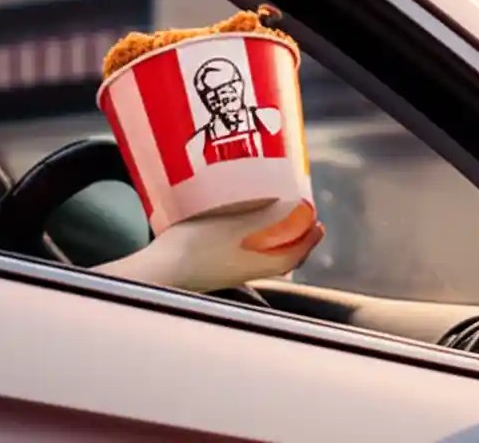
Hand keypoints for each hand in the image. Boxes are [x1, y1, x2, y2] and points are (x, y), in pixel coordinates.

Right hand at [94, 199, 324, 293]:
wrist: (161, 270)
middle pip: (281, 256)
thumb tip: (293, 206)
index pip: (295, 253)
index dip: (308, 238)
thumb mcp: (234, 222)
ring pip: (263, 256)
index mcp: (260, 262)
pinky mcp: (214, 270)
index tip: (316, 221)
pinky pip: (244, 255)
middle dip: (293, 237)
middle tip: (299, 218)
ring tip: (271, 219)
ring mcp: (230, 272)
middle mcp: (249, 271)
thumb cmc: (196, 246)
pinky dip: (252, 242)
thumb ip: (264, 214)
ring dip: (273, 239)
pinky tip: (238, 228)